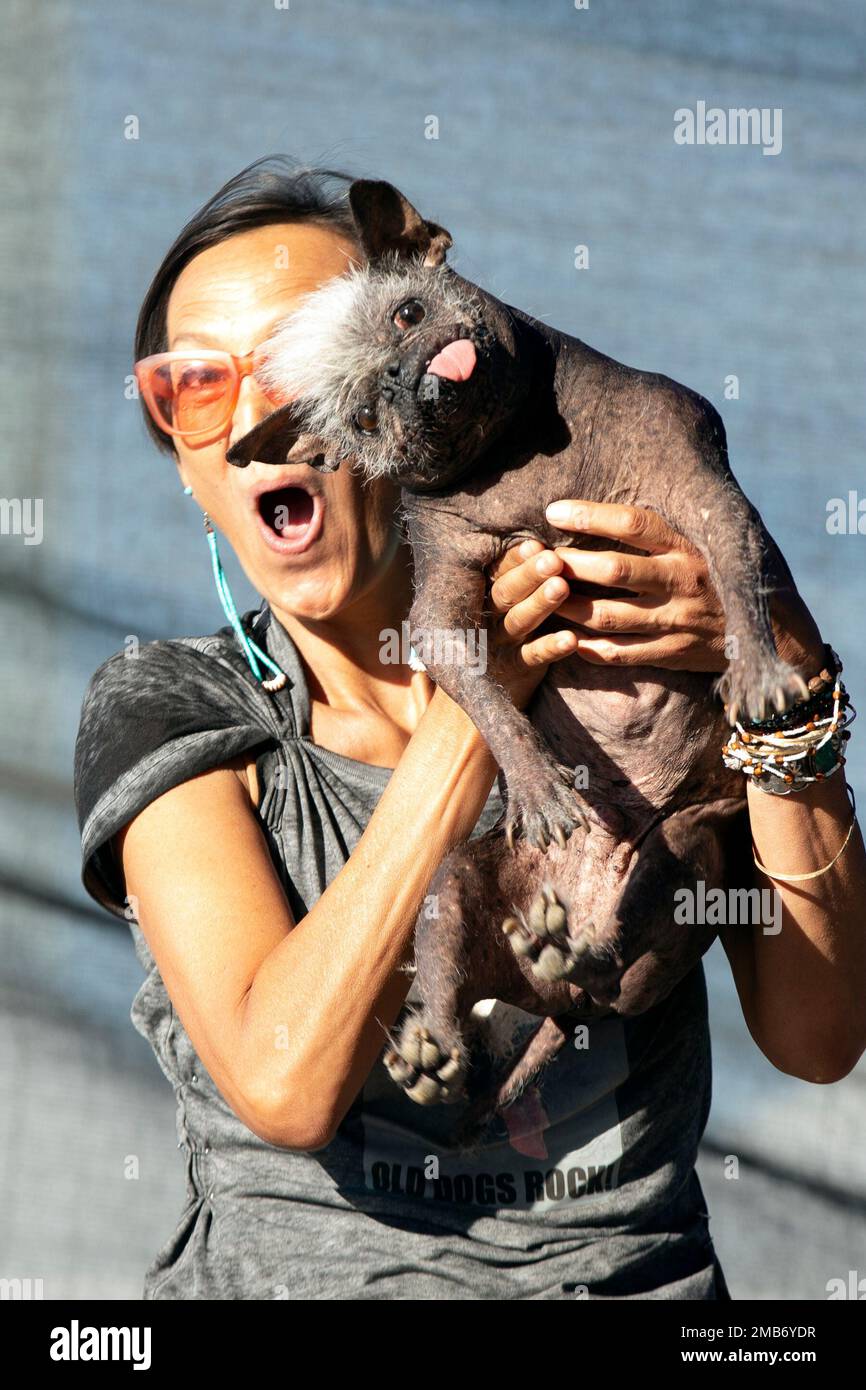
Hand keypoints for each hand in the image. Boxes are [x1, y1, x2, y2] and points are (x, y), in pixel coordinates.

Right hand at [484, 541, 580, 709]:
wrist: (492, 688)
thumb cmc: (515, 627)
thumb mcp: (513, 598)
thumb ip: (527, 573)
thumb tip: (560, 531)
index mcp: (489, 592)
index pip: (499, 571)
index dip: (516, 559)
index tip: (536, 545)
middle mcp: (490, 616)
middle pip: (505, 593)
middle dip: (528, 576)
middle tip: (552, 559)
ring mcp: (501, 644)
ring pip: (518, 622)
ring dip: (540, 604)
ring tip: (562, 587)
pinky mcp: (516, 669)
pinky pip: (533, 656)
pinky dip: (551, 646)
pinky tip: (572, 639)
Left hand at [490, 499, 825, 686]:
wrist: (772, 631)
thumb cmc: (723, 573)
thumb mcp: (707, 538)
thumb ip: (666, 523)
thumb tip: (629, 474)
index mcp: (689, 545)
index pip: (634, 524)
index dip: (590, 516)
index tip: (554, 511)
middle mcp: (683, 581)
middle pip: (616, 571)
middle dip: (571, 565)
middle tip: (537, 558)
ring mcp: (679, 620)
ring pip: (611, 616)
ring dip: (570, 608)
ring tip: (541, 596)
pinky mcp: (674, 653)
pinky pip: (622, 654)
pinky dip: (589, 648)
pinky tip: (564, 638)